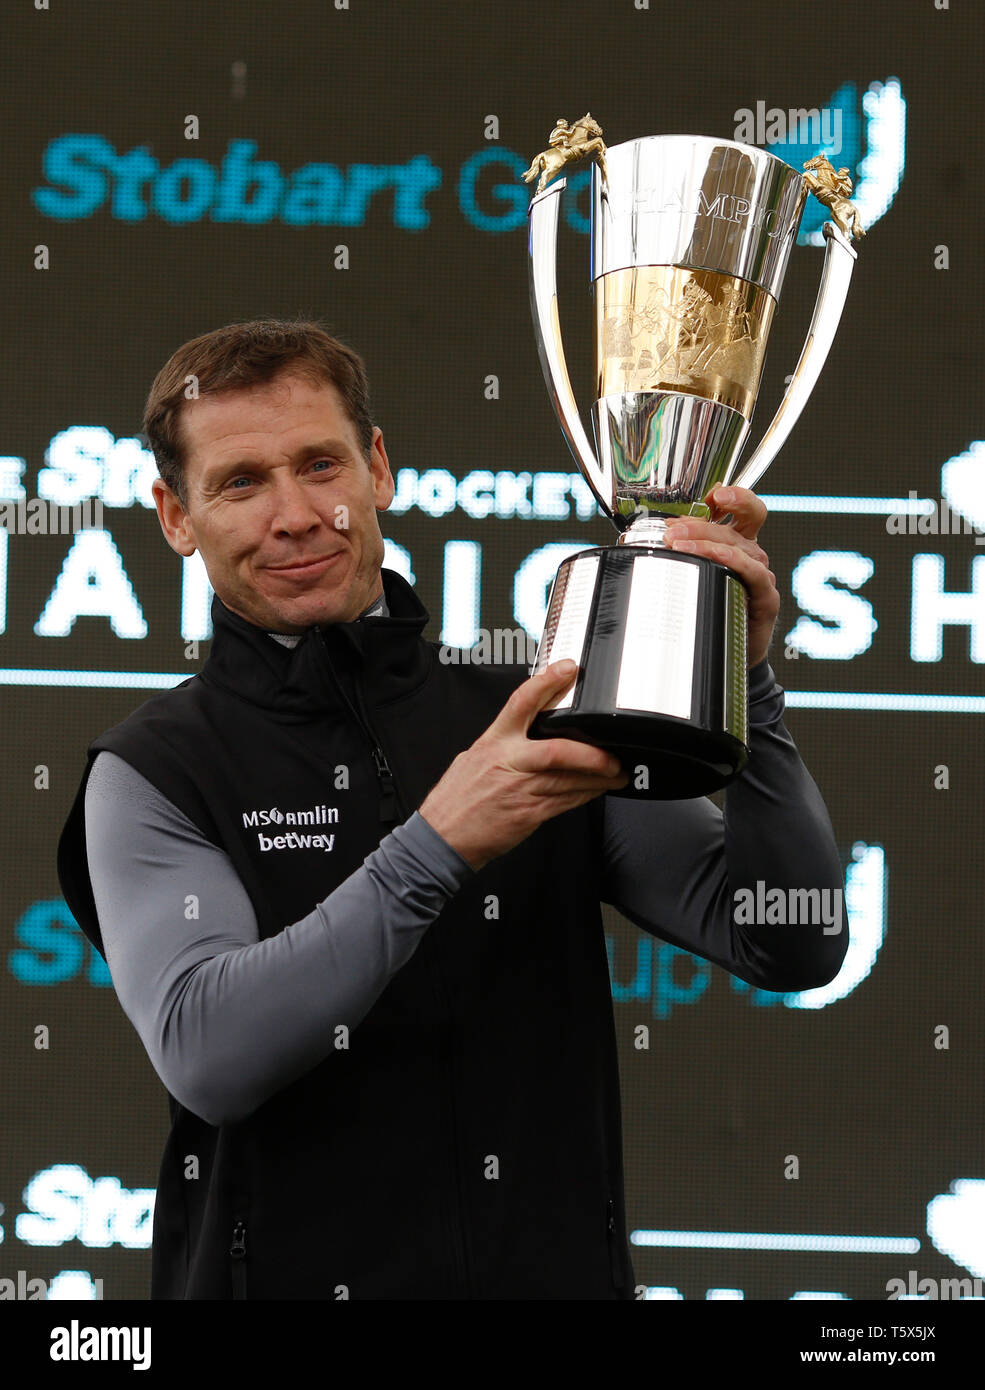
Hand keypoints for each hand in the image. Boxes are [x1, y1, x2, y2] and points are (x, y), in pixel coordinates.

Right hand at [419, 660, 629, 870]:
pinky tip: (597, 790)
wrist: (442, 837)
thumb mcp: (474, 757)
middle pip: (557, 750)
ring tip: (616, 772)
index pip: (521, 703)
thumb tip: (532, 731)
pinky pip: (565, 802)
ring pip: (568, 780)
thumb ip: (504, 744)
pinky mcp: (528, 815)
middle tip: (613, 752)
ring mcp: (519, 790)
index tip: (568, 669)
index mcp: (493, 742)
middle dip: (591, 754)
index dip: (546, 683)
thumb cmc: (457, 798)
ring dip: (598, 778)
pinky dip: (585, 795)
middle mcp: (508, 762)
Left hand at [663, 485, 779, 668]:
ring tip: (679, 546)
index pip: (745, 508)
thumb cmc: (708, 608)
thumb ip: (681, 548)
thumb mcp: (692, 572)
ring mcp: (760, 573)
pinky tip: (715, 561)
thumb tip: (657, 531)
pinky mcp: (766, 596)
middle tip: (672, 531)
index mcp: (737, 542)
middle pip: (735, 526)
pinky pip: (752, 572)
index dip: (735, 495)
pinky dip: (732, 562)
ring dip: (708, 542)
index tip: (714, 492)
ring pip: (739, 547)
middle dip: (701, 524)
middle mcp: (751, 553)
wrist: (726, 652)